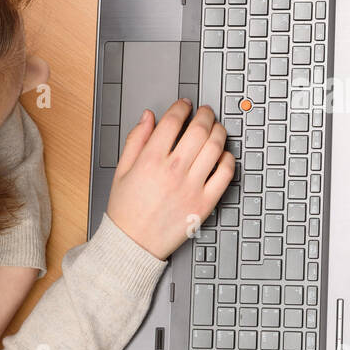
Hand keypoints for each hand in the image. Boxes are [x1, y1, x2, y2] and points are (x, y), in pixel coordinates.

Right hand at [106, 98, 234, 259]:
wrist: (133, 244)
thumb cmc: (127, 210)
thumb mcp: (122, 170)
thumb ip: (136, 140)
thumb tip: (148, 117)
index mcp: (151, 161)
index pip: (173, 122)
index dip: (181, 107)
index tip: (185, 104)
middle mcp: (173, 171)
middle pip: (199, 130)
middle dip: (205, 114)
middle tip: (205, 112)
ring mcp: (192, 187)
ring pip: (215, 147)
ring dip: (219, 132)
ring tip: (216, 128)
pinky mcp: (205, 203)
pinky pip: (225, 174)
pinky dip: (228, 159)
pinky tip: (223, 154)